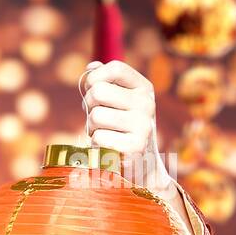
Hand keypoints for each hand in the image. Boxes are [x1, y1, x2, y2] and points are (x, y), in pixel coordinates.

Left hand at [81, 59, 193, 234]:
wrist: (142, 168)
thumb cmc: (121, 131)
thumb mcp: (117, 104)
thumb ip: (105, 84)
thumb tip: (91, 66)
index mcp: (144, 88)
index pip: (115, 68)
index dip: (94, 78)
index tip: (91, 89)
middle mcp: (147, 104)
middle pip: (97, 92)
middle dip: (88, 106)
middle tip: (97, 119)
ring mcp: (142, 125)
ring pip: (94, 117)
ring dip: (91, 129)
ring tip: (104, 135)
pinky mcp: (134, 147)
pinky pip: (97, 138)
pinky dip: (95, 145)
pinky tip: (107, 149)